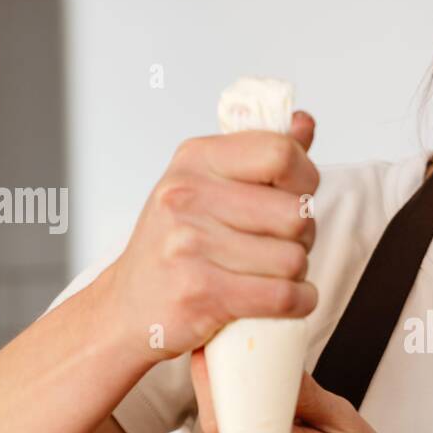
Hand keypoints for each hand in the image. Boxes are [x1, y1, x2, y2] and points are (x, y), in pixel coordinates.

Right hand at [103, 112, 320, 361]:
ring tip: (268, 272)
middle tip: (277, 245)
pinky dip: (299, 302)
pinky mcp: (202, 293)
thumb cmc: (174, 246)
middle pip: (295, 214)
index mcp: (195, 159)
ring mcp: (191, 244)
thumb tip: (303, 124)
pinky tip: (286, 300)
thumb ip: (259, 156)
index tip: (295, 195)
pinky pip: (284, 296)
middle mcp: (188, 196)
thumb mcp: (206, 186)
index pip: (280, 152)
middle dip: (302, 236)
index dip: (305, 178)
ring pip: (294, 259)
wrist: (127, 308)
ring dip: (297, 274)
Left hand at [192, 360, 432, 432]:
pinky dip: (229, 427)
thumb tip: (268, 357)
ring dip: (225, 405)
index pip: (230, 414)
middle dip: (223, 383)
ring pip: (211, 432)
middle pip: (214, 420)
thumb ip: (302, 392)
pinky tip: (252, 418)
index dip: (219, 375)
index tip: (220, 345)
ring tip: (251, 387)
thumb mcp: (345, 422)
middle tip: (236, 351)